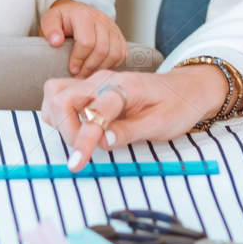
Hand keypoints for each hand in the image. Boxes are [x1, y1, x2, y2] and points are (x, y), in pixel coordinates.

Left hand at [39, 0, 126, 76]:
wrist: (75, 11)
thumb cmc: (62, 20)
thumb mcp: (50, 19)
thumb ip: (50, 29)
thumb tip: (56, 42)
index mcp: (84, 16)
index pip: (86, 42)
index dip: (79, 59)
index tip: (72, 69)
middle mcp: (101, 19)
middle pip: (102, 49)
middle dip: (90, 67)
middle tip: (80, 76)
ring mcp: (112, 27)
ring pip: (115, 53)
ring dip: (101, 68)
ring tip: (89, 74)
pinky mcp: (119, 35)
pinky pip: (122, 54)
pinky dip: (112, 65)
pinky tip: (99, 69)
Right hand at [40, 66, 227, 171]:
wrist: (186, 89)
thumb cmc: (176, 106)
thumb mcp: (160, 124)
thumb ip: (129, 131)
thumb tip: (102, 142)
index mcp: (123, 87)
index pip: (94, 113)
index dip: (83, 140)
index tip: (76, 163)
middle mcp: (103, 80)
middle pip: (61, 97)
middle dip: (65, 128)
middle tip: (82, 150)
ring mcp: (95, 82)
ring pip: (56, 93)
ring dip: (60, 120)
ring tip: (81, 140)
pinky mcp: (91, 88)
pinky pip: (63, 95)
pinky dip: (62, 114)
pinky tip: (79, 129)